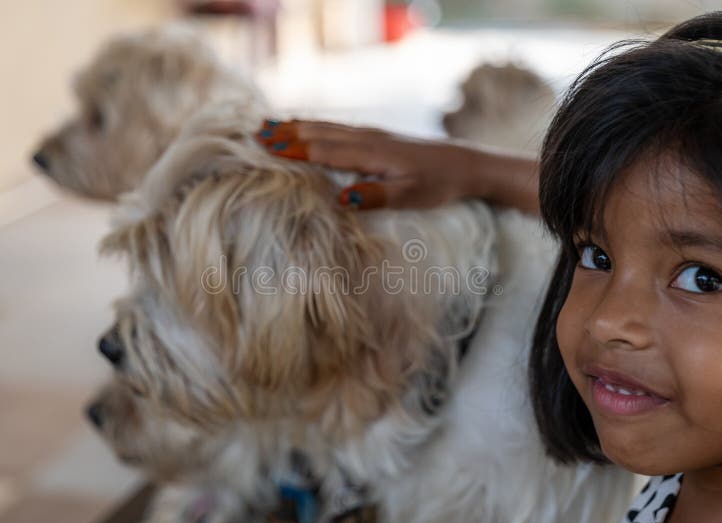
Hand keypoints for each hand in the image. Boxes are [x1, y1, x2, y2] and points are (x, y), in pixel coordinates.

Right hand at [256, 119, 539, 212]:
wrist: (467, 164)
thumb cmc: (440, 184)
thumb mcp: (411, 196)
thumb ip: (377, 196)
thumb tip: (341, 199)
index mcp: (370, 153)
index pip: (323, 150)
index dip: (293, 149)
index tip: (264, 147)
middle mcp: (367, 139)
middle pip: (319, 134)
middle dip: (287, 134)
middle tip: (254, 134)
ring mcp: (373, 135)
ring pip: (327, 128)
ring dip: (298, 126)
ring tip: (270, 124)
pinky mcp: (379, 137)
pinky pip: (339, 129)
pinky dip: (318, 127)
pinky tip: (311, 127)